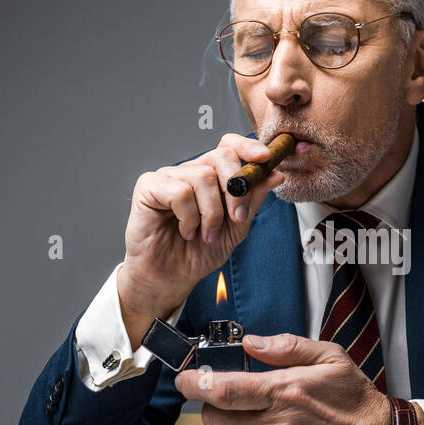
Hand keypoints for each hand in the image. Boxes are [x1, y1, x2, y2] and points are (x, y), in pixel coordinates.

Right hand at [118, 133, 284, 342]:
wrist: (172, 278)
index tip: (265, 158)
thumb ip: (252, 200)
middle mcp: (190, 172)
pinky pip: (180, 191)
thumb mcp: (236, 227)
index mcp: (211, 177)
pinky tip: (186, 230)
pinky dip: (189, 216)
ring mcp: (168, 176)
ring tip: (206, 234)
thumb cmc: (198, 253)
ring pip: (203, 176)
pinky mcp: (149, 185)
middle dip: (237, 189)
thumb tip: (274, 175)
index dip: (248, 147)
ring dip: (212, 213)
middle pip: (221, 156)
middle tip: (237, 218)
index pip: (229, 146)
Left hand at [173, 333, 389, 424]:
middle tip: (220, 394)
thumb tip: (251, 342)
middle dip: (208, 403)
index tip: (184, 379)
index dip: (193, 383)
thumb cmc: (356, 402)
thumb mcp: (330, 359)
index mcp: (285, 393)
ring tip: (238, 415)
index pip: (222, 390)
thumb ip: (287, 347)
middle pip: (213, 418)